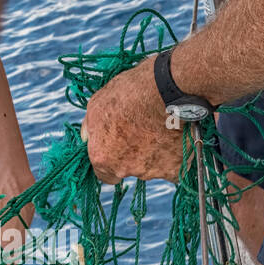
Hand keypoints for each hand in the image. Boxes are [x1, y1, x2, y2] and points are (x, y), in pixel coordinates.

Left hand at [82, 57, 184, 183]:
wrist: (163, 90)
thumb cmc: (128, 93)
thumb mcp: (97, 104)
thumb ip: (90, 127)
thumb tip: (86, 138)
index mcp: (103, 158)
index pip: (105, 175)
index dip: (113, 161)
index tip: (120, 149)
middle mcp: (125, 169)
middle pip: (130, 169)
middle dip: (135, 156)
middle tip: (143, 132)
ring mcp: (152, 171)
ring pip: (154, 168)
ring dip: (156, 154)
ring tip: (162, 129)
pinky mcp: (175, 169)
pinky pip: (175, 168)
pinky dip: (176, 156)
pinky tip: (177, 137)